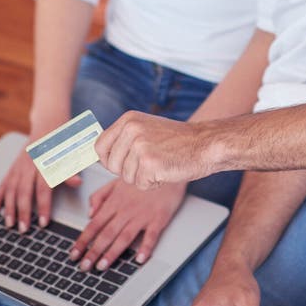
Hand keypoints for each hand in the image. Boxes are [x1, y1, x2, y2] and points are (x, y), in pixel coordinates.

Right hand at [0, 136, 80, 231]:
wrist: (49, 123)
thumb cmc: (63, 142)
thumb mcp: (71, 154)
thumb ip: (71, 170)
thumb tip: (77, 183)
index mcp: (46, 162)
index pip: (43, 188)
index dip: (43, 206)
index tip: (43, 223)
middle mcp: (30, 164)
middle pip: (24, 191)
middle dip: (23, 211)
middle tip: (23, 229)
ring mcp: (20, 165)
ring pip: (12, 188)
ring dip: (9, 207)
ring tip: (9, 224)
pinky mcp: (13, 166)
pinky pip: (4, 182)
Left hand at [69, 177, 186, 270]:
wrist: (166, 166)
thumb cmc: (142, 175)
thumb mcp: (117, 180)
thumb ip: (100, 196)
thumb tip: (89, 213)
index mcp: (115, 201)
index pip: (95, 224)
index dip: (83, 240)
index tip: (74, 253)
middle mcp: (126, 209)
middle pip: (107, 233)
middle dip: (93, 252)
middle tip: (84, 267)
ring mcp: (143, 214)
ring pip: (124, 237)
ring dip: (112, 253)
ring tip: (102, 266)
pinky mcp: (159, 217)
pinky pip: (151, 235)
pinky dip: (145, 248)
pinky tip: (139, 259)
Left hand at [95, 111, 216, 189]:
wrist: (205, 144)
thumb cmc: (178, 141)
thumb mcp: (146, 129)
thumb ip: (123, 139)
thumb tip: (100, 157)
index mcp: (129, 119)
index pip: (100, 145)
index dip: (108, 159)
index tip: (119, 163)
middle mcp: (132, 130)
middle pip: (111, 165)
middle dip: (128, 171)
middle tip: (149, 162)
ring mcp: (140, 146)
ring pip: (125, 177)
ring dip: (142, 177)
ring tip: (160, 164)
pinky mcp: (150, 164)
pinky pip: (140, 185)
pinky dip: (153, 184)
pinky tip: (166, 170)